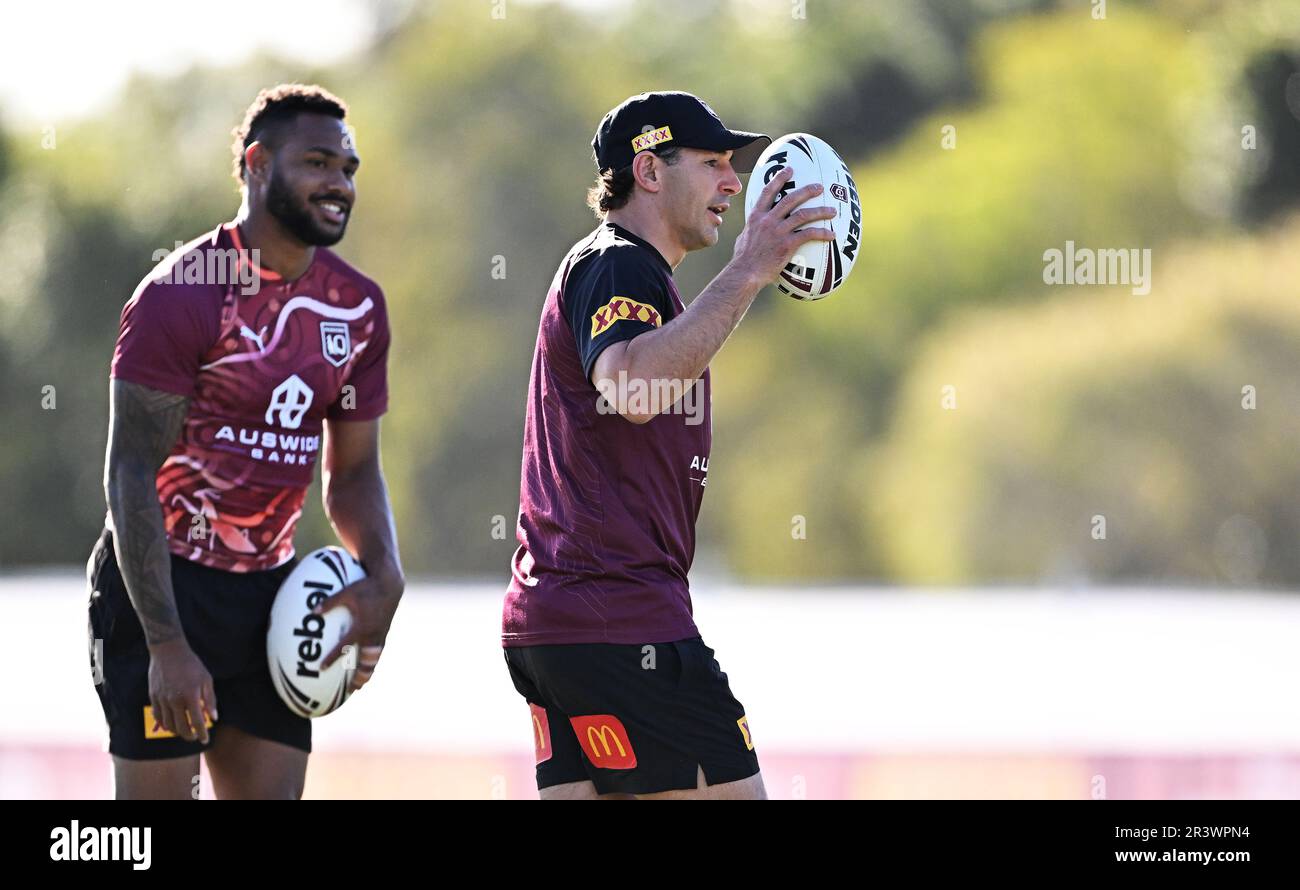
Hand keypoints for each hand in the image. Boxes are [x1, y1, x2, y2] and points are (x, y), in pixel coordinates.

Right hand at [147, 638, 215, 742]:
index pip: (198, 722)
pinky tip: (171, 724)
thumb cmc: (191, 664)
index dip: (202, 734)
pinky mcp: (153, 697)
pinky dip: (164, 724)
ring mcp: (162, 700)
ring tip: (184, 731)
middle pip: (181, 728)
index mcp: (191, 696)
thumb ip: (210, 700)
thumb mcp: (206, 679)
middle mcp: (175, 700)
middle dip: (189, 736)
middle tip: (195, 736)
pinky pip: (158, 717)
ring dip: (177, 732)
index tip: (205, 740)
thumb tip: (214, 718)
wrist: (168, 651)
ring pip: (168, 725)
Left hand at [314, 570, 403, 690]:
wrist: (390, 583)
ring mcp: (380, 634)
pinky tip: (369, 665)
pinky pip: (379, 650)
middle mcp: (372, 634)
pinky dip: (374, 661)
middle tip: (352, 689)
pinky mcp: (385, 630)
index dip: (332, 658)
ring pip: (375, 659)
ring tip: (362, 684)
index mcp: (361, 627)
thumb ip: (329, 603)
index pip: (344, 647)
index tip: (322, 668)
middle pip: (366, 661)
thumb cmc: (367, 586)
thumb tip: (312, 611)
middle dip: (359, 676)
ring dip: (368, 672)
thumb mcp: (346, 592)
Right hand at [730, 166, 836, 286]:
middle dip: (807, 191)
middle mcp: (768, 220)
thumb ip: (751, 230)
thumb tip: (752, 229)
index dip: (779, 179)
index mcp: (756, 217)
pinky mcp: (787, 244)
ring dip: (820, 210)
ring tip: (832, 210)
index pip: (767, 192)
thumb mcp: (743, 239)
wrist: (745, 273)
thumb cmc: (743, 260)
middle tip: (819, 187)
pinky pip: (808, 234)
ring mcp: (778, 231)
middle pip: (791, 199)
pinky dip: (822, 233)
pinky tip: (831, 235)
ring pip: (803, 215)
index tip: (789, 169)